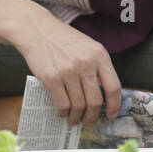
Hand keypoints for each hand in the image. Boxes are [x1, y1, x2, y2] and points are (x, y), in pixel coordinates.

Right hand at [14, 8, 120, 126]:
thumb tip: (106, 96)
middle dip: (92, 116)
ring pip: (78, 106)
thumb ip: (99, 67)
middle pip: (96, 101)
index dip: (114, 106)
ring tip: (74, 119)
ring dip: (77, 117)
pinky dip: (63, 113)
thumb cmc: (64, 40)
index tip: (110, 115)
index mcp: (99, 55)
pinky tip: (62, 112)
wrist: (38, 30)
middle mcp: (86, 63)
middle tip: (88, 121)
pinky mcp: (52, 78)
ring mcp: (68, 71)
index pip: (113, 87)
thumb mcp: (89, 47)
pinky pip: (62, 104)